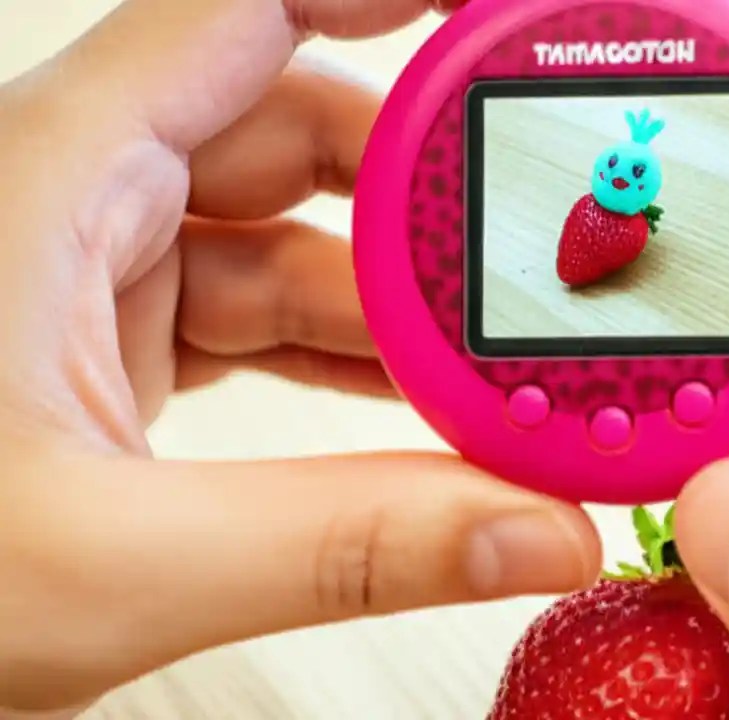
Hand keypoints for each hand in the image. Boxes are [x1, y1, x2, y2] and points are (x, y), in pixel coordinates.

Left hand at [0, 1, 599, 714]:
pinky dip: (350, 360)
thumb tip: (534, 531)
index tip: (505, 18)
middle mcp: (76, 201)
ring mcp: (97, 273)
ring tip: (493, 370)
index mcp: (49, 179)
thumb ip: (345, 545)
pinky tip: (419, 414)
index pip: (245, 7)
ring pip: (293, 238)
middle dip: (428, 203)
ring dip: (401, 307)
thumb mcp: (109, 563)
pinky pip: (264, 311)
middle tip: (532, 262)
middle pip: (300, 129)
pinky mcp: (114, 345)